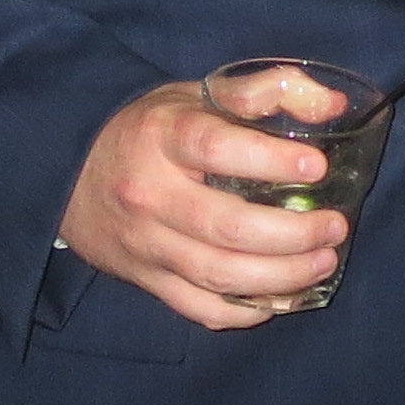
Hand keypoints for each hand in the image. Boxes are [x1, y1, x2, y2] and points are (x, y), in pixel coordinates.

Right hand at [60, 82, 347, 330]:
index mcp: (163, 137)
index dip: (270, 161)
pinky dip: (244, 312)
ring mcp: (146, 244)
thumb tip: (335, 103)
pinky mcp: (145, 279)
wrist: (69, 171)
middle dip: (292, 235)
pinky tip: (281, 299)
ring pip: (217, 275)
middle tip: (336, 227)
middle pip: (226, 227)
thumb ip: (267, 91)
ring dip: (280, 277)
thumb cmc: (150, 128)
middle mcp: (151, 194)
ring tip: (322, 263)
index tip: (318, 168)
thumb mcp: (197, 94)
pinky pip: (198, 308)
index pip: (217, 149)